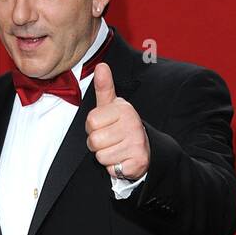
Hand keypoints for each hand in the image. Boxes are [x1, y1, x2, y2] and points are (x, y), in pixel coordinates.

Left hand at [85, 62, 149, 180]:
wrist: (144, 149)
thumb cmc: (122, 126)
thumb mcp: (112, 107)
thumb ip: (104, 88)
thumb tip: (101, 66)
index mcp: (124, 110)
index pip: (91, 122)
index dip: (92, 128)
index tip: (104, 126)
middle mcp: (132, 125)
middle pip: (94, 141)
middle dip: (97, 145)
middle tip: (109, 141)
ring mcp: (136, 144)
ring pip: (101, 156)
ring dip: (105, 157)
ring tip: (116, 150)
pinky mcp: (137, 163)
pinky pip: (111, 169)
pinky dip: (113, 168)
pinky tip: (122, 160)